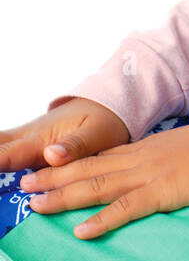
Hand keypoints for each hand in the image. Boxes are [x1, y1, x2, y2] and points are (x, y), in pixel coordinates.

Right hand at [0, 98, 130, 173]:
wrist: (107, 104)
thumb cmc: (106, 119)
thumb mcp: (99, 132)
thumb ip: (75, 146)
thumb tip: (50, 156)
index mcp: (41, 138)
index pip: (7, 155)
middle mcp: (27, 138)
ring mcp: (25, 140)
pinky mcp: (27, 145)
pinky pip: (3, 152)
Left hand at [18, 119, 188, 238]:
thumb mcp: (181, 150)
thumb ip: (160, 161)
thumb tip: (148, 174)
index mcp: (143, 149)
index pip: (97, 157)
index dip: (67, 165)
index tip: (42, 169)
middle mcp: (139, 159)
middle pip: (88, 169)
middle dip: (53, 178)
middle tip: (25, 185)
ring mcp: (149, 175)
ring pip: (97, 186)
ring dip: (64, 197)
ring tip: (36, 205)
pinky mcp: (162, 192)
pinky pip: (127, 209)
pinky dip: (102, 220)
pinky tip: (81, 231)